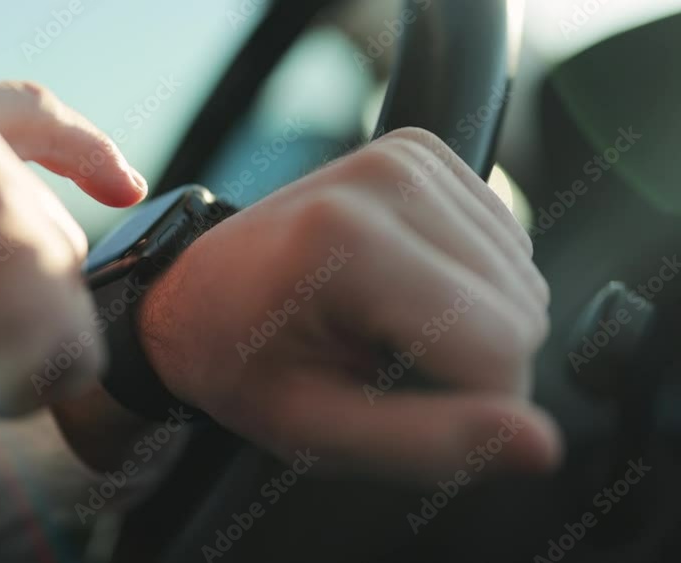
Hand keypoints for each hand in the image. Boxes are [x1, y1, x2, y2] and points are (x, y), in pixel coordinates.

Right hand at [0, 81, 146, 558]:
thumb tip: (9, 228)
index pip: (30, 111)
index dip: (86, 147)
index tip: (125, 181)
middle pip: (50, 229)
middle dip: (16, 290)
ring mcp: (6, 219)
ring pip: (65, 294)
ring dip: (18, 341)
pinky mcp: (40, 296)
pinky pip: (79, 352)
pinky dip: (39, 385)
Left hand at [139, 128, 560, 480]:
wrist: (197, 294)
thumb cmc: (241, 361)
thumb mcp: (316, 431)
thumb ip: (429, 442)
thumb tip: (540, 444)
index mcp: (351, 242)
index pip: (502, 349)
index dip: (472, 405)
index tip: (399, 402)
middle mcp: (388, 178)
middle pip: (521, 310)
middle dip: (469, 361)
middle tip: (379, 360)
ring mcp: (408, 155)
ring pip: (523, 277)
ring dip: (468, 319)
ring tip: (382, 323)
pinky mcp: (423, 151)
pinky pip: (505, 242)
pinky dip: (467, 281)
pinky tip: (401, 289)